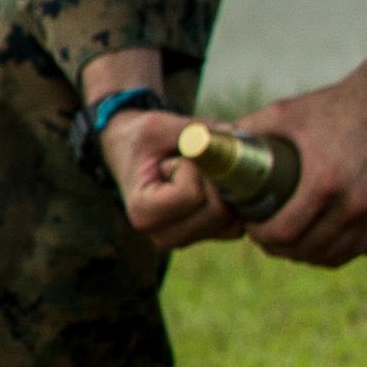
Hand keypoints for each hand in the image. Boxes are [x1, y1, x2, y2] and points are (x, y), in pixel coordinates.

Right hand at [84, 54, 235, 250]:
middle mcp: (160, 234)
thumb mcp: (158, 127)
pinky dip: (232, 206)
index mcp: (142, 211)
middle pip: (215, 212)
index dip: (191, 169)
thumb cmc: (139, 141)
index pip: (191, 195)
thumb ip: (195, 130)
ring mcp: (181, 239)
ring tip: (197, 179)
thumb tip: (238, 133)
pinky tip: (211, 189)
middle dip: (212, 183)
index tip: (173, 160)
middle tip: (190, 168)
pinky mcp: (199, 238)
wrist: (128, 153)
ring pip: (229, 223)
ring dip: (223, 193)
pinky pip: (235, 228)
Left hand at [227, 41, 366, 266]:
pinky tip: (309, 242)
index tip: (248, 224)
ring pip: (327, 255)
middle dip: (274, 246)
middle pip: (303, 249)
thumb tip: (202, 145)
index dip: (259, 235)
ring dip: (299, 253)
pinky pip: (351, 250)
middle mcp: (351, 201)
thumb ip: (242, 132)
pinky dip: (327, 253)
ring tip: (281, 236)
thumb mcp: (279, 114)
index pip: (284, 232)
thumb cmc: (326, 109)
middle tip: (259, 231)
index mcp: (324, 180)